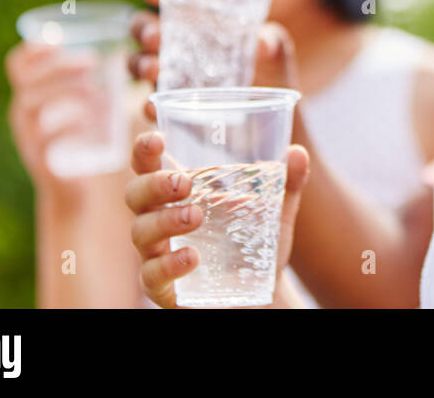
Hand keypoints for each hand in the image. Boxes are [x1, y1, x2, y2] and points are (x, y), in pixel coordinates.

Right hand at [5, 42, 100, 195]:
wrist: (79, 191)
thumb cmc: (89, 139)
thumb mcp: (89, 104)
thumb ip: (97, 80)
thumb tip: (124, 52)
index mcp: (32, 94)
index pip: (18, 64)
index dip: (34, 48)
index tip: (61, 38)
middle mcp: (22, 113)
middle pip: (26, 80)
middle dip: (59, 65)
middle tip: (92, 62)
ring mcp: (28, 137)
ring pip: (32, 105)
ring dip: (64, 92)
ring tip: (96, 92)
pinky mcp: (40, 160)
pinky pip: (45, 138)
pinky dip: (68, 125)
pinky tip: (91, 123)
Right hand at [125, 133, 309, 307]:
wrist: (256, 296)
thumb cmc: (251, 246)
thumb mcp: (274, 213)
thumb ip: (287, 184)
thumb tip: (298, 152)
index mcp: (177, 195)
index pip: (148, 166)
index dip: (143, 150)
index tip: (157, 137)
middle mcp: (158, 220)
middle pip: (135, 194)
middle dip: (154, 184)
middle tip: (185, 183)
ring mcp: (157, 254)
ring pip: (140, 232)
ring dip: (164, 221)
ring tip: (195, 216)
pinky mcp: (162, 288)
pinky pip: (152, 275)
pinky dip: (169, 264)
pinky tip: (192, 257)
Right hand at [127, 0, 305, 124]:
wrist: (272, 116)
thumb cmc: (271, 73)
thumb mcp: (277, 54)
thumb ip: (274, 43)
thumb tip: (265, 43)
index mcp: (200, 18)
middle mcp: (178, 43)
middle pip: (143, 27)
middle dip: (143, 29)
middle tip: (156, 38)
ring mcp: (171, 74)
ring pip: (138, 62)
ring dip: (140, 64)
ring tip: (156, 70)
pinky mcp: (171, 106)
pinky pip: (150, 103)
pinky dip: (149, 104)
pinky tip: (156, 107)